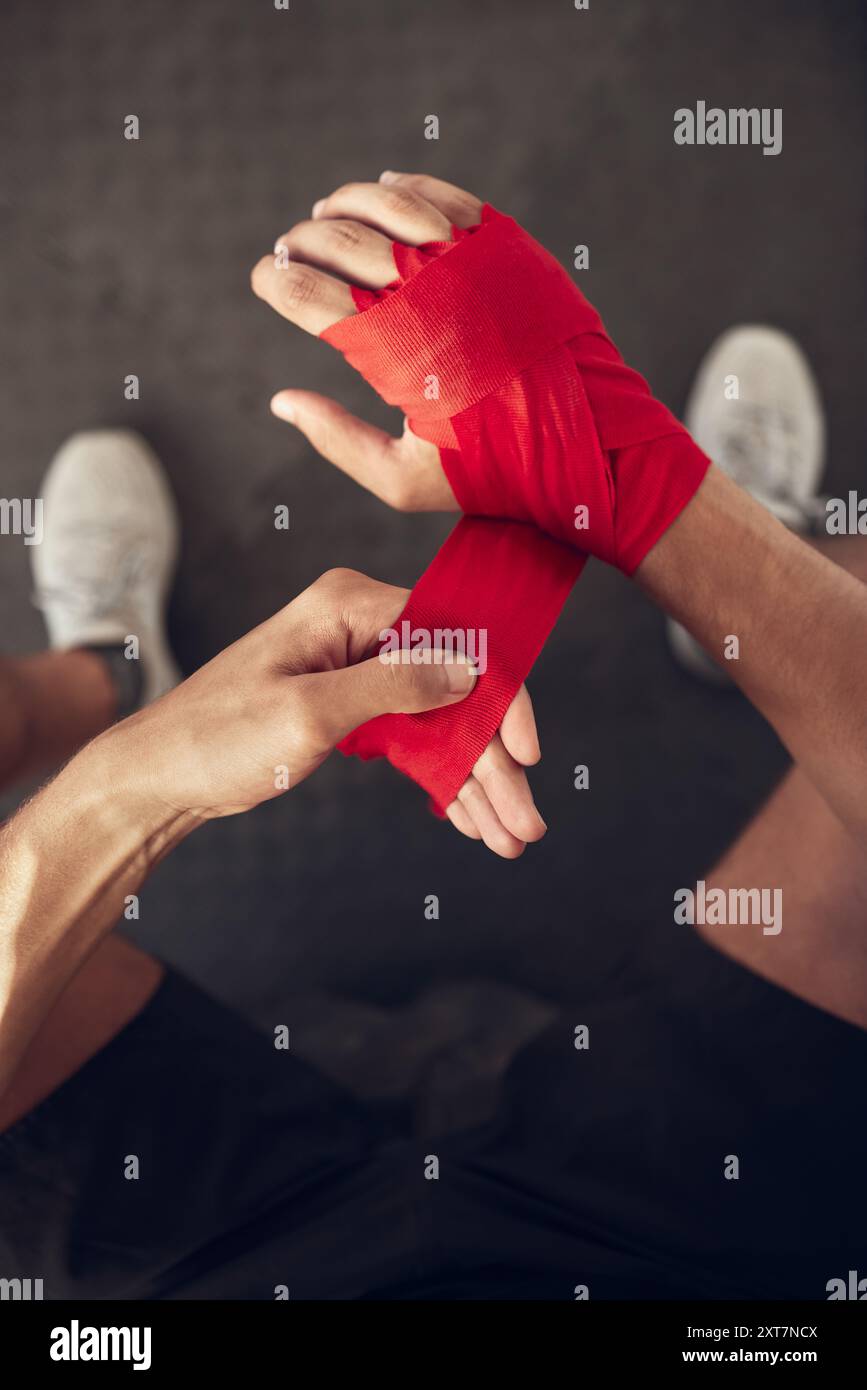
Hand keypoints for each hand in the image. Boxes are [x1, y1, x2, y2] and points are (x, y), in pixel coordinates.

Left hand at [109, 568, 545, 856]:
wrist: (159, 778)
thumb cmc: (216, 739)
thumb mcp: (310, 713)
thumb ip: (396, 686)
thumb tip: (472, 667)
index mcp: (349, 605)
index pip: (455, 638)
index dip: (501, 699)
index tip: (527, 757)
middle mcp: (359, 626)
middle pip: (455, 689)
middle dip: (491, 761)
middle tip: (524, 823)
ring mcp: (354, 665)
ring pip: (439, 720)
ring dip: (473, 779)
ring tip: (508, 835)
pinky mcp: (348, 702)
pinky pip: (411, 735)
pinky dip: (439, 776)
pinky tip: (468, 817)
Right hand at [251, 172, 481, 513]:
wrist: (590, 442)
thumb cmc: (492, 471)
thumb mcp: (402, 479)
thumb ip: (336, 440)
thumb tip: (281, 401)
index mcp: (390, 347)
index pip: (308, 293)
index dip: (275, 280)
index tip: (264, 279)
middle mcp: (424, 292)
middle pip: (339, 240)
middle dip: (301, 241)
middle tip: (290, 250)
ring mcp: (466, 260)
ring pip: (387, 202)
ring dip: (348, 204)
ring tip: (328, 214)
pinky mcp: (505, 245)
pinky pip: (444, 196)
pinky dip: (408, 188)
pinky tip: (389, 190)